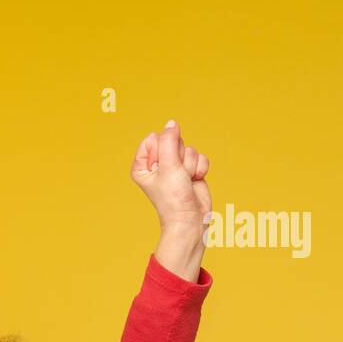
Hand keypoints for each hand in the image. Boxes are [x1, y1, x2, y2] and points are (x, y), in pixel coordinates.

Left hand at [131, 121, 211, 278]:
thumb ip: (168, 141)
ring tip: (185, 180)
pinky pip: (200, 155)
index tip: (163, 168)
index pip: (152, 139)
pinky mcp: (190, 169)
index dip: (162, 150)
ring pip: (188, 148)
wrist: (190, 219)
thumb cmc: (173, 198)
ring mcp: (175, 166)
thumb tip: (172, 123)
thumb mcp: (167, 166)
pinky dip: (200, 168)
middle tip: (177, 175)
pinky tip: (194, 180)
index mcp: (142, 165)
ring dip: (190, 165)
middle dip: (179, 157)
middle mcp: (157, 164)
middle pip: (172, 141)